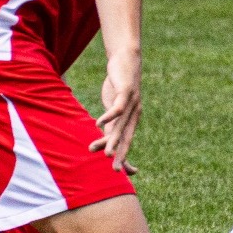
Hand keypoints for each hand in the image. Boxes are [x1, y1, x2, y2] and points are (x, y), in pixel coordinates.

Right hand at [90, 49, 141, 170]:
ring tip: (106, 154)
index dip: (126, 156)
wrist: (126, 59)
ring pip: (121, 125)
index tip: (126, 173)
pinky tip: (98, 124)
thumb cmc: (119, 85)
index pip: (127, 141)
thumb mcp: (113, 105)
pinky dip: (108, 116)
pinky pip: (117, 107)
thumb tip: (102, 135)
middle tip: (116, 171)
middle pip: (126, 137)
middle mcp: (134, 113)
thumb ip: (110, 121)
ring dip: (113, 140)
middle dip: (121, 154)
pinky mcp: (125, 91)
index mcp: (131, 119)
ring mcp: (131, 103)